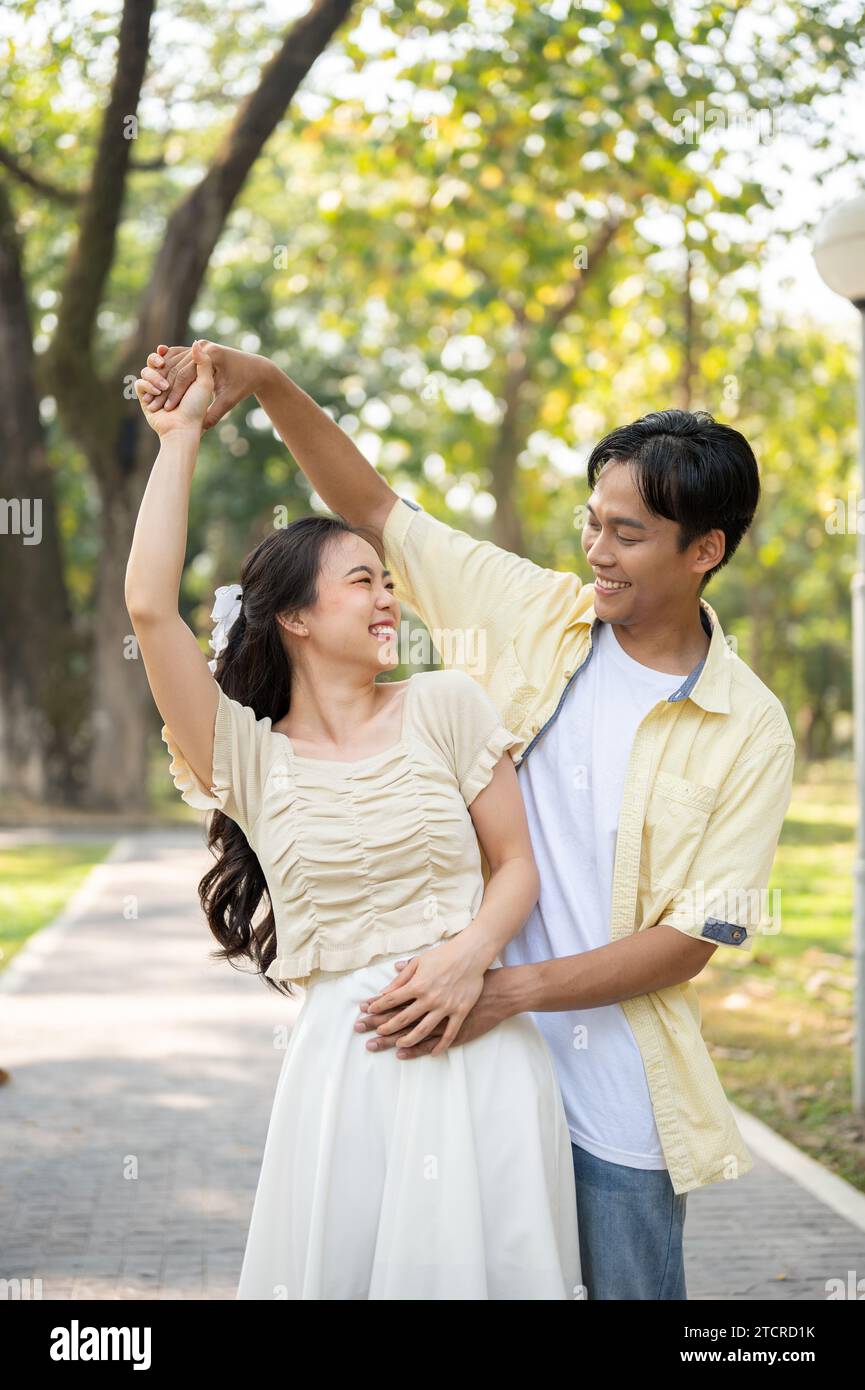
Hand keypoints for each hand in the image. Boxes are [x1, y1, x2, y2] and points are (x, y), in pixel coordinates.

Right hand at [134, 339, 213, 436]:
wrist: (181, 428)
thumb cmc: (196, 408)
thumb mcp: (204, 383)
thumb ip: (203, 362)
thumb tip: (195, 342)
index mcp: (181, 377)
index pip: (171, 357)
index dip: (166, 353)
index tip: (162, 349)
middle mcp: (167, 382)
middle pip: (155, 362)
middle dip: (156, 362)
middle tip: (160, 364)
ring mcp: (155, 390)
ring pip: (146, 370)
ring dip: (153, 377)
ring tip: (163, 388)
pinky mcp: (145, 399)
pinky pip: (139, 383)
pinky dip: (146, 385)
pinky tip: (156, 393)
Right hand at [137, 339, 266, 431]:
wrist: (253, 370)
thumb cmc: (241, 387)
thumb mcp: (228, 401)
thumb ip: (215, 412)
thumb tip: (202, 429)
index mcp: (212, 354)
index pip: (185, 374)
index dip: (176, 393)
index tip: (169, 408)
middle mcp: (202, 346)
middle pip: (174, 367)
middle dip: (164, 387)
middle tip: (155, 405)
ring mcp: (196, 347)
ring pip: (168, 362)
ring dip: (158, 379)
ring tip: (153, 397)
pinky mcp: (192, 350)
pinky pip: (170, 359)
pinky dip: (160, 371)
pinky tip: (156, 387)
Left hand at [354, 943, 503, 1058]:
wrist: (473, 954)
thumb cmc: (445, 955)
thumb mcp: (420, 961)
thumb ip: (402, 976)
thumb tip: (385, 990)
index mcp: (418, 984)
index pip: (392, 999)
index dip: (378, 1006)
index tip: (368, 1011)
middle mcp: (429, 998)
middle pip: (403, 1017)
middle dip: (387, 1027)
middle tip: (376, 1033)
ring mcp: (445, 1007)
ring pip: (423, 1030)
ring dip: (408, 1040)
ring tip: (398, 1045)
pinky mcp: (460, 1012)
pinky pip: (449, 1034)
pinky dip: (440, 1045)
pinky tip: (434, 1053)